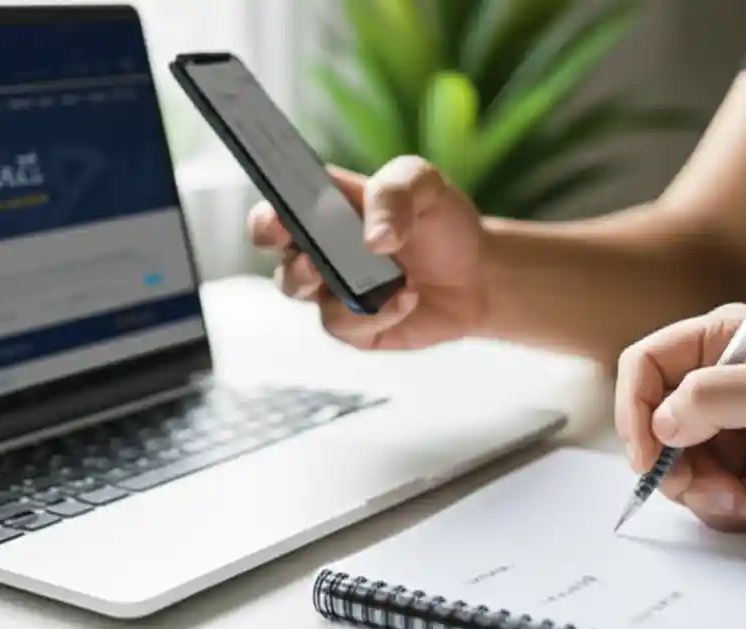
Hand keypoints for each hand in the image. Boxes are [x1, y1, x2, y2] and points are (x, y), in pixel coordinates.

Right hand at [247, 157, 488, 349]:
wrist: (477, 276)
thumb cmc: (442, 223)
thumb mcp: (425, 187)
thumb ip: (394, 194)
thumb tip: (372, 238)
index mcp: (326, 204)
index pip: (280, 203)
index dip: (268, 211)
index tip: (276, 218)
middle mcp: (319, 246)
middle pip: (274, 250)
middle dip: (279, 252)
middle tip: (309, 257)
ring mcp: (330, 288)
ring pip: (298, 290)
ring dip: (326, 287)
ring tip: (366, 281)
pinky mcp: (351, 325)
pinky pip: (342, 325)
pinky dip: (375, 313)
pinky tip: (407, 298)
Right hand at [616, 304, 745, 530]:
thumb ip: (713, 397)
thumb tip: (660, 424)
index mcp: (717, 341)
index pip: (643, 365)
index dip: (634, 409)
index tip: (648, 453)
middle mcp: (711, 382)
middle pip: (648, 423)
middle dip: (675, 464)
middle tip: (704, 484)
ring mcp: (720, 428)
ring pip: (670, 466)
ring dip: (704, 491)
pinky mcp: (730, 468)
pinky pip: (696, 494)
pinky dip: (723, 506)